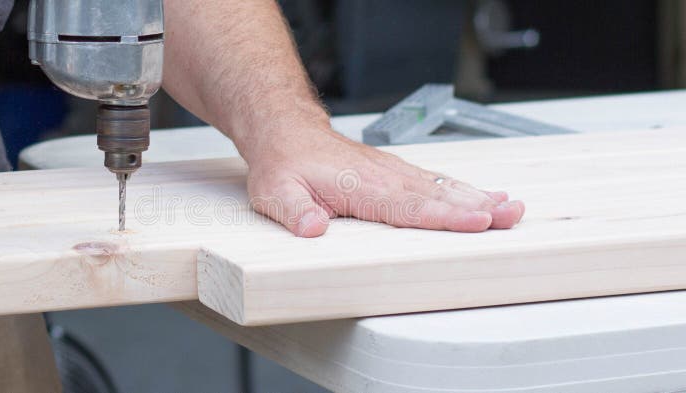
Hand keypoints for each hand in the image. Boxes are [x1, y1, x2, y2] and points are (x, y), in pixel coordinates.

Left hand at [243, 125, 524, 236]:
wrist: (286, 130)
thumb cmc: (283, 163)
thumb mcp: (275, 192)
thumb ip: (295, 211)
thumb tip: (313, 228)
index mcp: (358, 184)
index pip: (407, 206)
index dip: (444, 216)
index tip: (476, 221)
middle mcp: (382, 176)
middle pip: (435, 195)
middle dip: (476, 206)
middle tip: (512, 216)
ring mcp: (391, 172)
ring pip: (440, 186)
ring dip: (477, 197)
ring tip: (511, 208)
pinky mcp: (394, 172)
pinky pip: (433, 181)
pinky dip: (461, 189)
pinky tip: (483, 197)